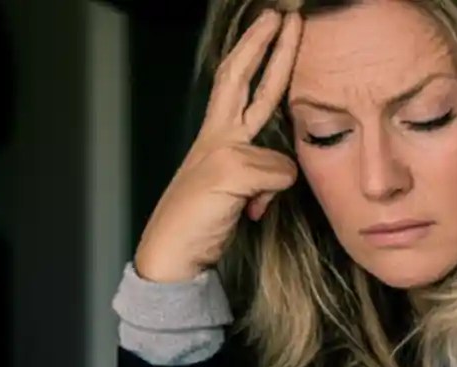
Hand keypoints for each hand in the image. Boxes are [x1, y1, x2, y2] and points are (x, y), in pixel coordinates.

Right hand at [134, 9, 301, 283]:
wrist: (171, 254)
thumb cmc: (205, 222)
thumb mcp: (240, 192)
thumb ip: (264, 173)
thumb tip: (285, 173)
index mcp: (216, 135)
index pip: (236, 81)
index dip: (255, 51)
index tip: (273, 25)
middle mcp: (215, 136)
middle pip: (242, 80)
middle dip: (266, 47)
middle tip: (284, 17)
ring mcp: (218, 150)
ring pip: (274, 151)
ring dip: (268, 186)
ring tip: (246, 209)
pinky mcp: (226, 170)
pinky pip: (275, 177)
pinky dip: (269, 199)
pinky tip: (246, 215)